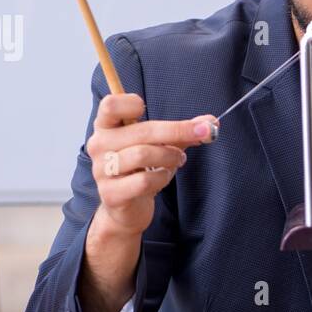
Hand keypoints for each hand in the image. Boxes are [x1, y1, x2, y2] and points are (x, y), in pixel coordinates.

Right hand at [85, 93, 217, 237]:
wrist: (127, 207)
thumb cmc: (142, 168)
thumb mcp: (162, 143)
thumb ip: (183, 130)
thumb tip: (212, 123)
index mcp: (105, 127)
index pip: (111, 104)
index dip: (133, 103)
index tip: (148, 111)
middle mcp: (98, 145)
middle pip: (141, 131)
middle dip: (178, 131)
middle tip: (201, 134)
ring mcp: (102, 170)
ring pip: (142, 154)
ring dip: (170, 156)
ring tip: (178, 160)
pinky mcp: (111, 193)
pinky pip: (143, 180)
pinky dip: (161, 177)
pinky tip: (163, 177)